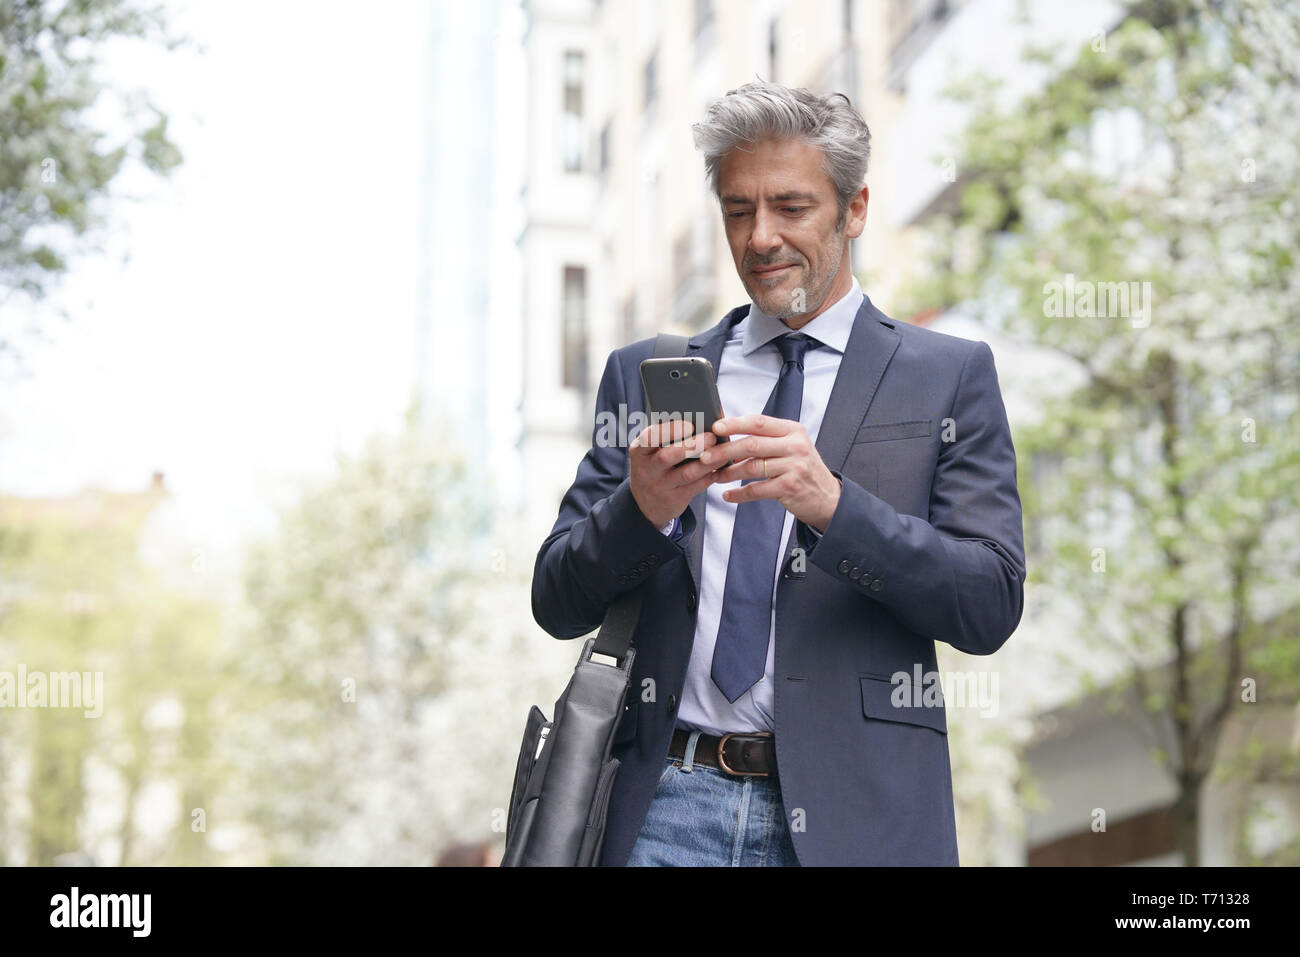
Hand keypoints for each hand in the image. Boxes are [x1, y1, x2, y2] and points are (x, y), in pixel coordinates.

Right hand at [629, 418, 722, 528]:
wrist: (645, 502)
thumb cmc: (654, 466)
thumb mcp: (649, 452)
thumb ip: (665, 437)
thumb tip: (697, 418)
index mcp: (639, 451)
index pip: (649, 437)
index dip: (670, 431)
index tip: (690, 425)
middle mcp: (645, 470)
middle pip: (668, 456)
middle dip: (692, 445)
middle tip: (711, 436)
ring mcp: (659, 486)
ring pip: (686, 473)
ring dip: (706, 462)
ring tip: (722, 452)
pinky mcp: (673, 500)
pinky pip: (695, 487)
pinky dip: (709, 477)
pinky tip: (719, 468)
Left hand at [700, 414, 841, 532]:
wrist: (828, 498)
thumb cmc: (804, 470)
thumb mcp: (793, 446)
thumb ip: (768, 438)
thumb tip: (731, 433)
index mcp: (793, 431)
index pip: (759, 422)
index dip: (735, 424)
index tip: (716, 427)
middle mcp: (795, 446)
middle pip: (751, 444)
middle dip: (724, 450)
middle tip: (705, 455)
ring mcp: (793, 467)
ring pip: (751, 467)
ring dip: (729, 473)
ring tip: (715, 476)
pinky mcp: (789, 488)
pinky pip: (756, 490)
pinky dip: (739, 494)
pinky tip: (728, 495)